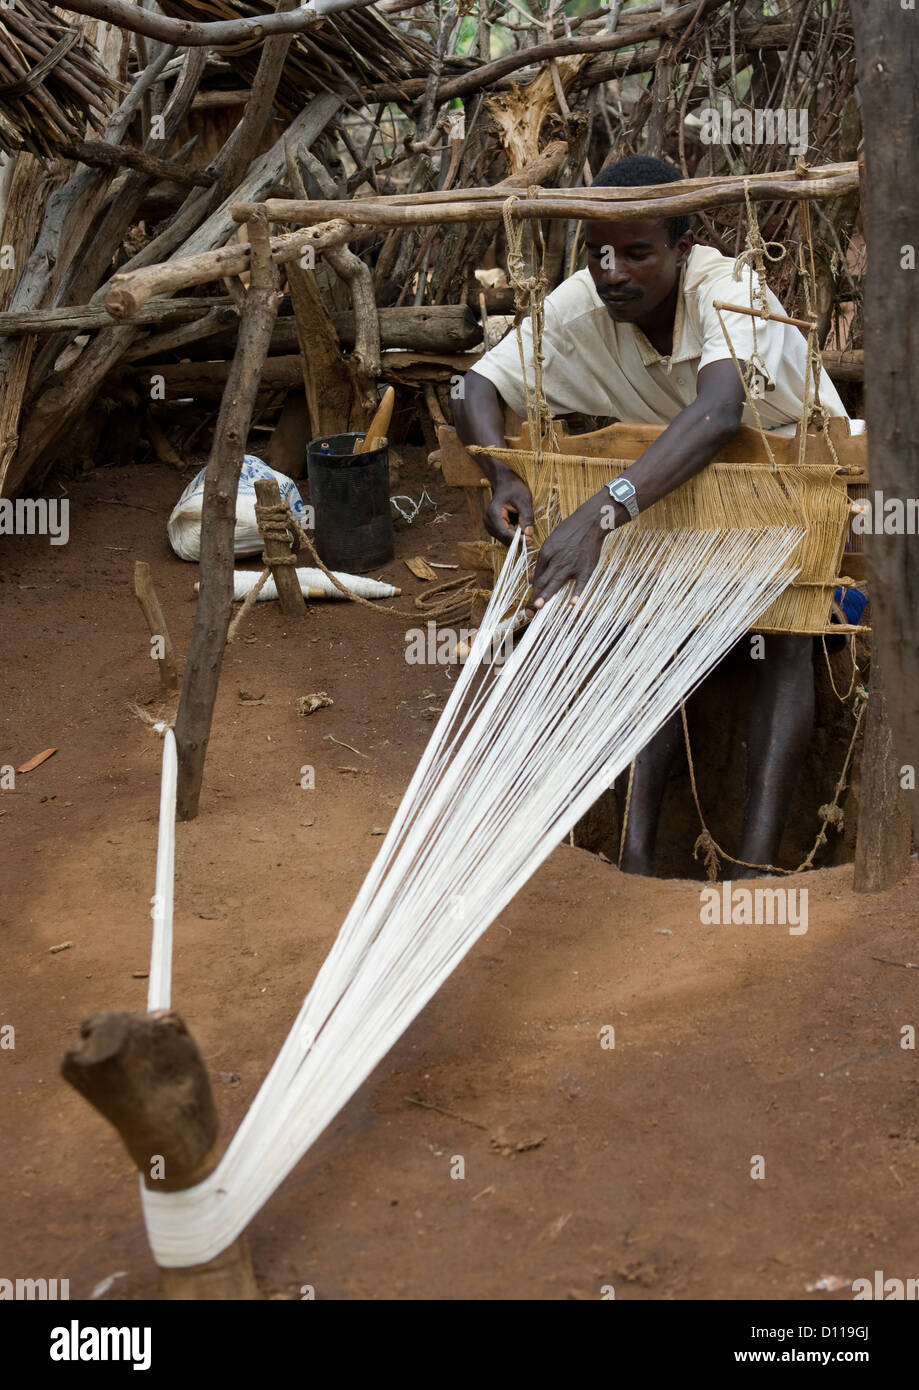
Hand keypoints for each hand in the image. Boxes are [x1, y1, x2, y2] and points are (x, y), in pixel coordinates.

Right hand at [484, 467, 534, 544]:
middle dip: (518, 539)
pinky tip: (519, 526)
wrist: (505, 483)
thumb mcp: (524, 501)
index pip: (505, 532)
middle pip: (504, 538)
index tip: (530, 540)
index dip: (517, 539)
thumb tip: (529, 533)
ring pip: (504, 538)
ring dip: (516, 537)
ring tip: (524, 527)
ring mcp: (489, 525)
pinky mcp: (493, 527)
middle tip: (531, 537)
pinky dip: (513, 534)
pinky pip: (504, 535)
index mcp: (494, 513)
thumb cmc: (514, 489)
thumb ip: (526, 517)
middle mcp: (488, 521)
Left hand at [525, 492, 611, 616]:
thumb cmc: (568, 532)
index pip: (537, 577)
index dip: (532, 592)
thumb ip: (541, 562)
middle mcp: (556, 561)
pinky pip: (581, 582)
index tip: (529, 604)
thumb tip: (531, 578)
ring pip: (556, 582)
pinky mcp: (586, 568)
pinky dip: (577, 592)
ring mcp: (571, 565)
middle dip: (535, 598)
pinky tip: (572, 603)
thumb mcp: (550, 543)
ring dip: (546, 595)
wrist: (589, 523)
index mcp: (546, 554)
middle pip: (543, 582)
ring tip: (538, 606)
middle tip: (529, 612)